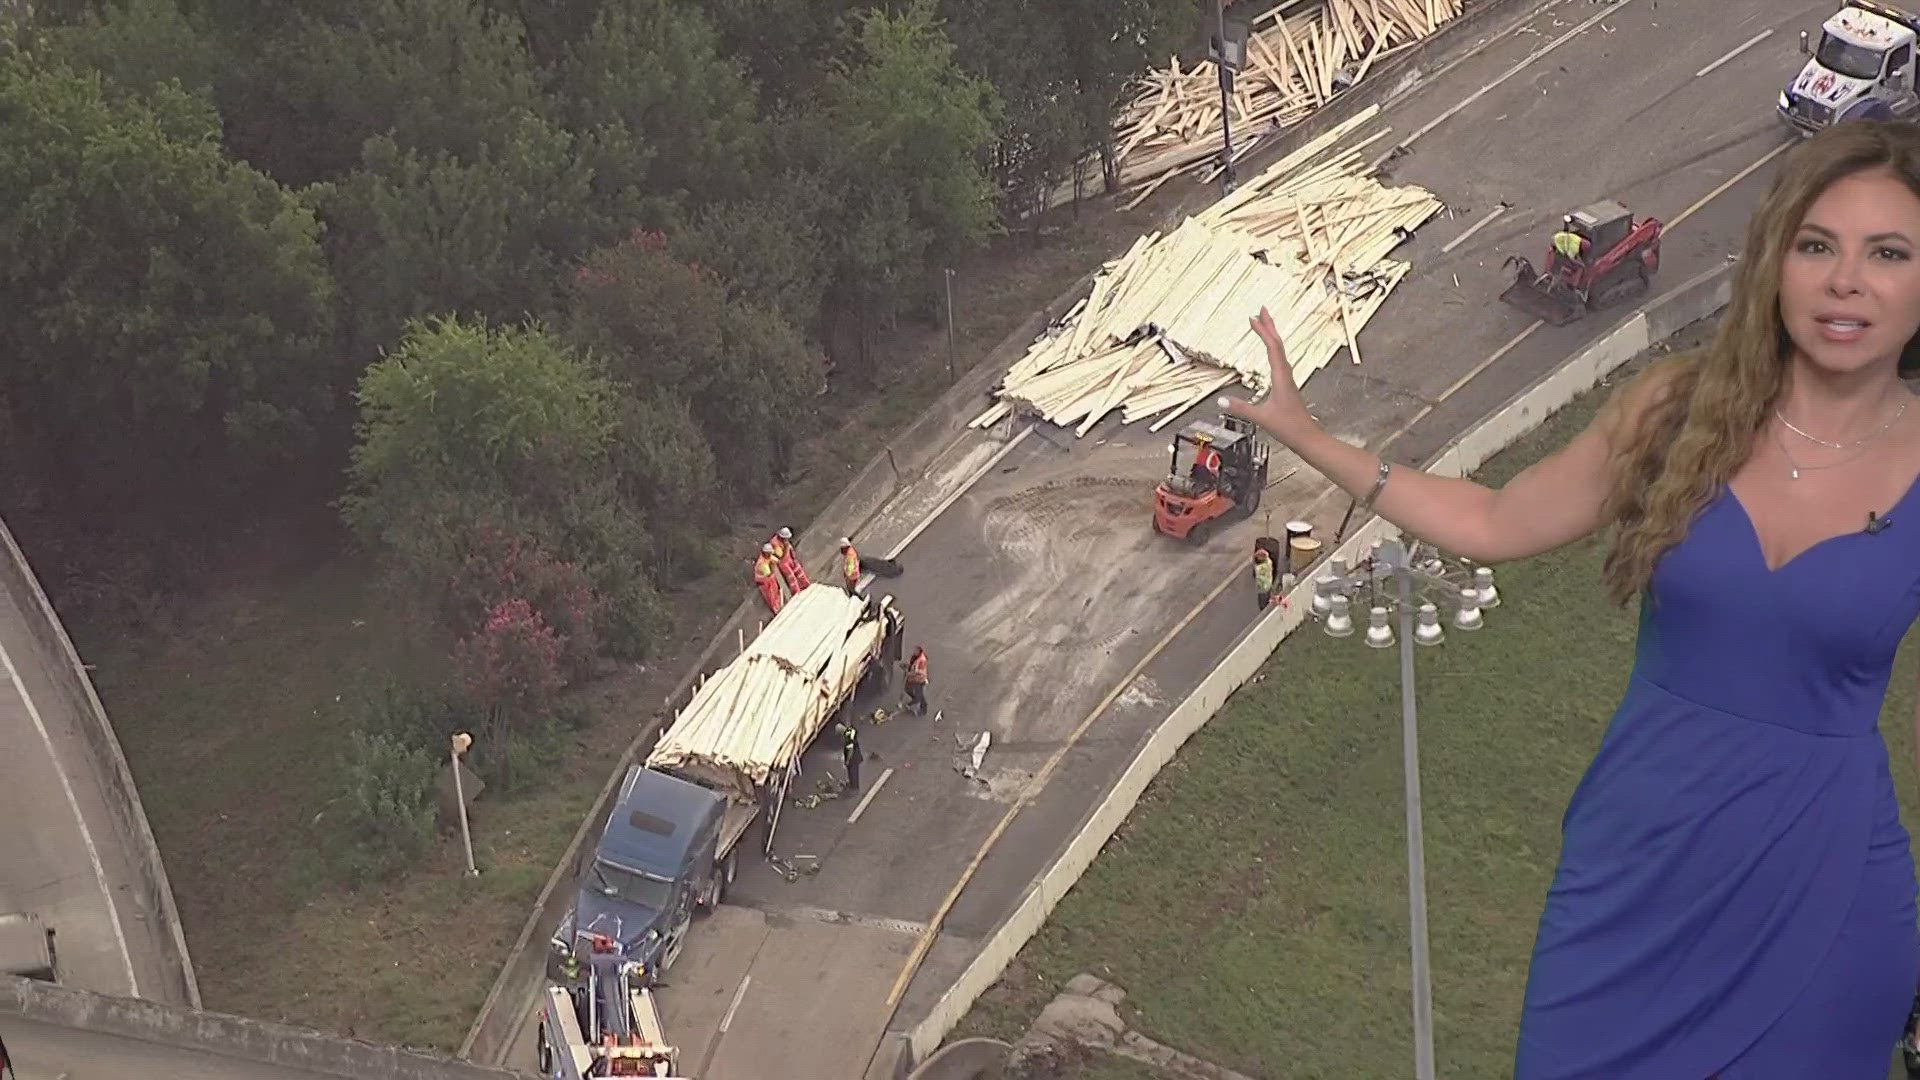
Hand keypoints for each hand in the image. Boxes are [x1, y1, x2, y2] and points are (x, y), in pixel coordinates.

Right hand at [1222, 306, 1314, 440]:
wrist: (1307, 438)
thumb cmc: (1290, 427)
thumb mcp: (1262, 418)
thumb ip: (1241, 409)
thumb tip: (1221, 402)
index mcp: (1281, 377)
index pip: (1272, 348)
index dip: (1263, 332)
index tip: (1253, 318)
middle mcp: (1286, 375)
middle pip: (1278, 344)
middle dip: (1269, 326)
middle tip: (1261, 310)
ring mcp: (1287, 379)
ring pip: (1279, 351)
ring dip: (1271, 336)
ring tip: (1264, 326)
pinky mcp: (1286, 385)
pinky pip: (1279, 360)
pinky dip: (1272, 350)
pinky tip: (1270, 352)